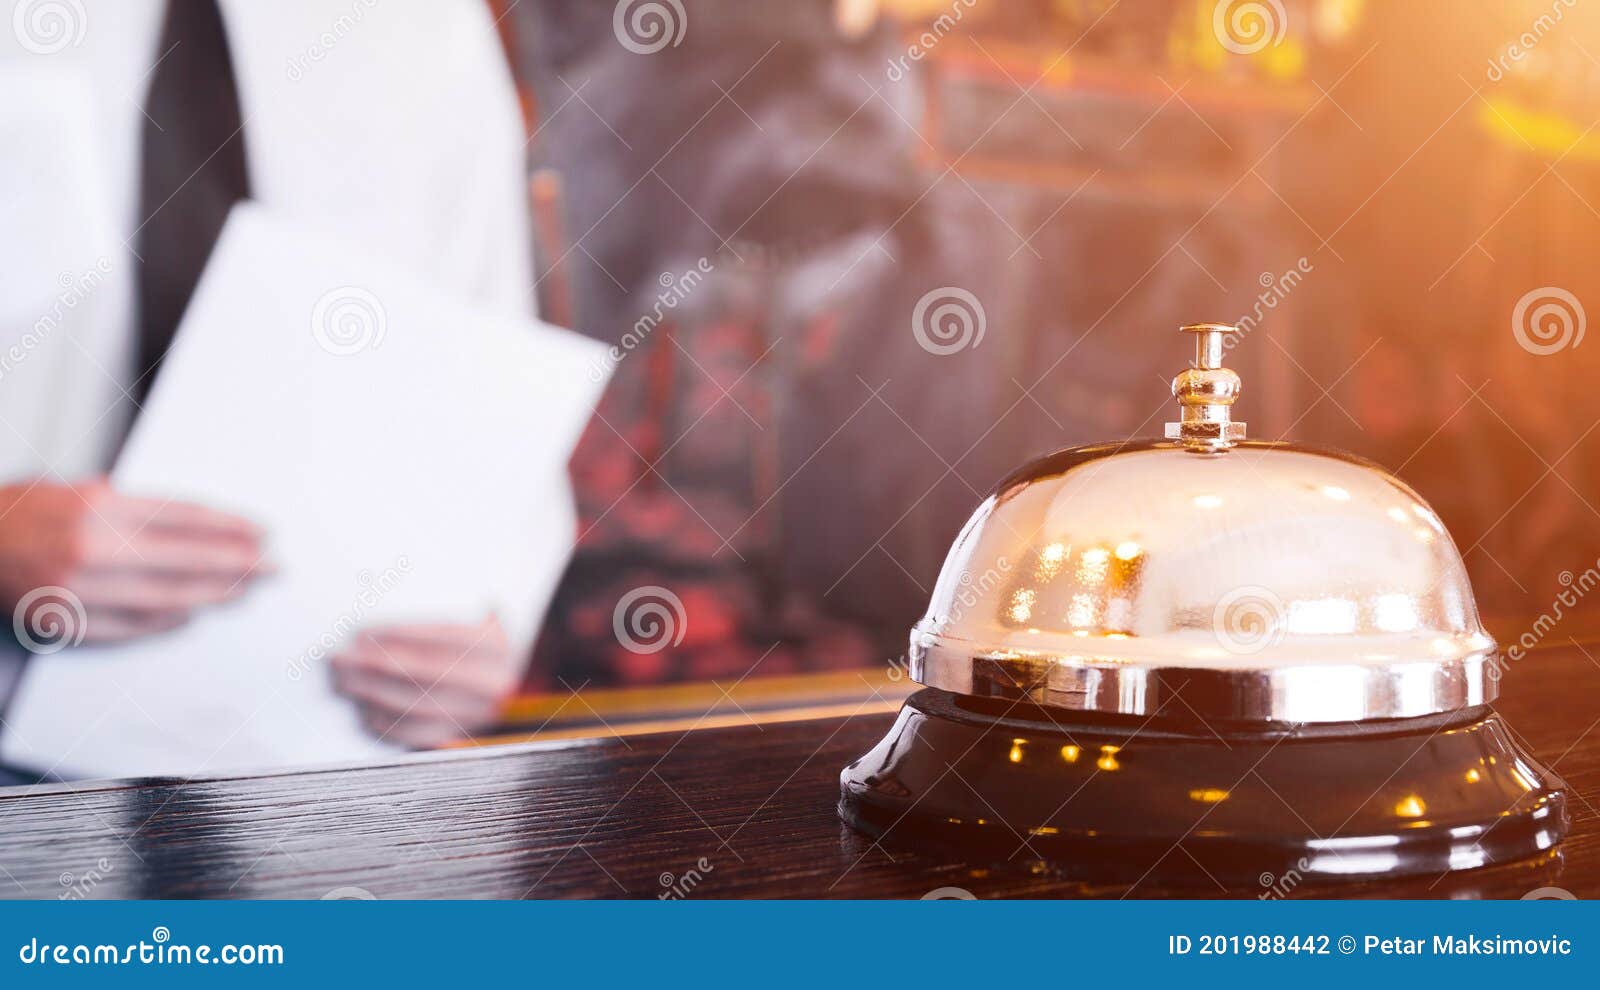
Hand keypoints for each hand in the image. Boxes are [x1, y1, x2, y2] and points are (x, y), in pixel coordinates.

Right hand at [0, 477, 267, 645]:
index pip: (185, 518)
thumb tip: (201, 526)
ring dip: (212, 596)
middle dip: (238, 563)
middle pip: (186, 559)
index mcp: (99, 506)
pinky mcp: (67, 621)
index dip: (230, 527)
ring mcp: (79, 589)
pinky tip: (193, 615)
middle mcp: (91, 547)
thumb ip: (136, 508)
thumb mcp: (81, 491)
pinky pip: (132, 627)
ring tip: (244, 592)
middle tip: (273, 567)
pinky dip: (167, 622)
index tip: (262, 532)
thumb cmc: (21, 513)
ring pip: (166, 598)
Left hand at [331, 613, 516, 747]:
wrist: (509, 672)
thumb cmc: (483, 634)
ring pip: (416, 707)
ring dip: (371, 694)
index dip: (399, 635)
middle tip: (339, 657)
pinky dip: (386, 722)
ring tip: (342, 679)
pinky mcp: (460, 732)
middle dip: (374, 665)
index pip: (441, 638)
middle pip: (423, 674)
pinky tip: (362, 707)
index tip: (363, 631)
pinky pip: (416, 734)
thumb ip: (450, 601)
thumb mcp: (480, 612)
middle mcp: (491, 682)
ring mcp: (477, 712)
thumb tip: (390, 585)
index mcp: (495, 645)